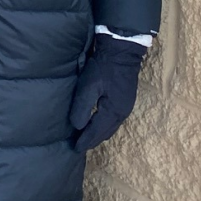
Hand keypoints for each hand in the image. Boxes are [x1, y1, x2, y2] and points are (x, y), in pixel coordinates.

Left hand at [69, 36, 145, 150]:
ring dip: (99, 134)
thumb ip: (83, 107)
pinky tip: (98, 124)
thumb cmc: (103, 67)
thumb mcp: (89, 86)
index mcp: (113, 112)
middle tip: (79, 146)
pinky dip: (104, 126)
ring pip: (110, 128)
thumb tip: (77, 126)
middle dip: (92, 140)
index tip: (75, 149)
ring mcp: (125, 107)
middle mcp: (122, 113)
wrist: (122, 51)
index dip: (85, 141)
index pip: (96, 132)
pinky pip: (113, 120)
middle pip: (105, 133)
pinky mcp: (125, 100)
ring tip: (87, 138)